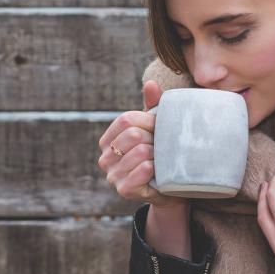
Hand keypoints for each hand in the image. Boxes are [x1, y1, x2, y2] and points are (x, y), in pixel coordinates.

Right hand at [97, 80, 186, 208]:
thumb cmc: (161, 155)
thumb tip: (151, 83)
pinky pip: (144, 169)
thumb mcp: (155, 129)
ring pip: (141, 151)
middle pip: (133, 134)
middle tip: (163, 147)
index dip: (148, 120)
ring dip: (158, 154)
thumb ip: (152, 105)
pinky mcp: (124, 190)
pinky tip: (159, 172)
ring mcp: (112, 175)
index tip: (160, 128)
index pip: (126, 119)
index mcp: (107, 140)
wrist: (170, 189)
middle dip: (154, 139)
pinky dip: (157, 168)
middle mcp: (104, 158)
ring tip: (163, 160)